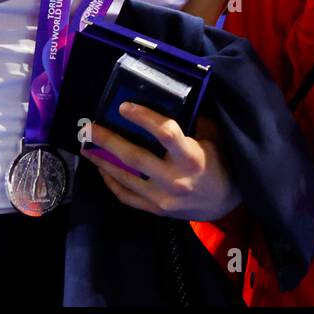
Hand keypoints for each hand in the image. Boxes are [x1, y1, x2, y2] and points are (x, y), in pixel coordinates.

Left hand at [84, 107, 240, 219]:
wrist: (226, 203)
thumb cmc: (221, 164)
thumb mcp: (213, 138)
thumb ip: (193, 122)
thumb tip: (168, 102)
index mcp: (191, 157)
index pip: (165, 133)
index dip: (143, 118)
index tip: (125, 107)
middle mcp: (174, 179)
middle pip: (135, 157)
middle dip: (108, 141)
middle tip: (89, 129)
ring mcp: (163, 198)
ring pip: (125, 178)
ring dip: (103, 161)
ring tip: (87, 147)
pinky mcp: (156, 210)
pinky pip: (127, 197)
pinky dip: (112, 183)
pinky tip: (103, 170)